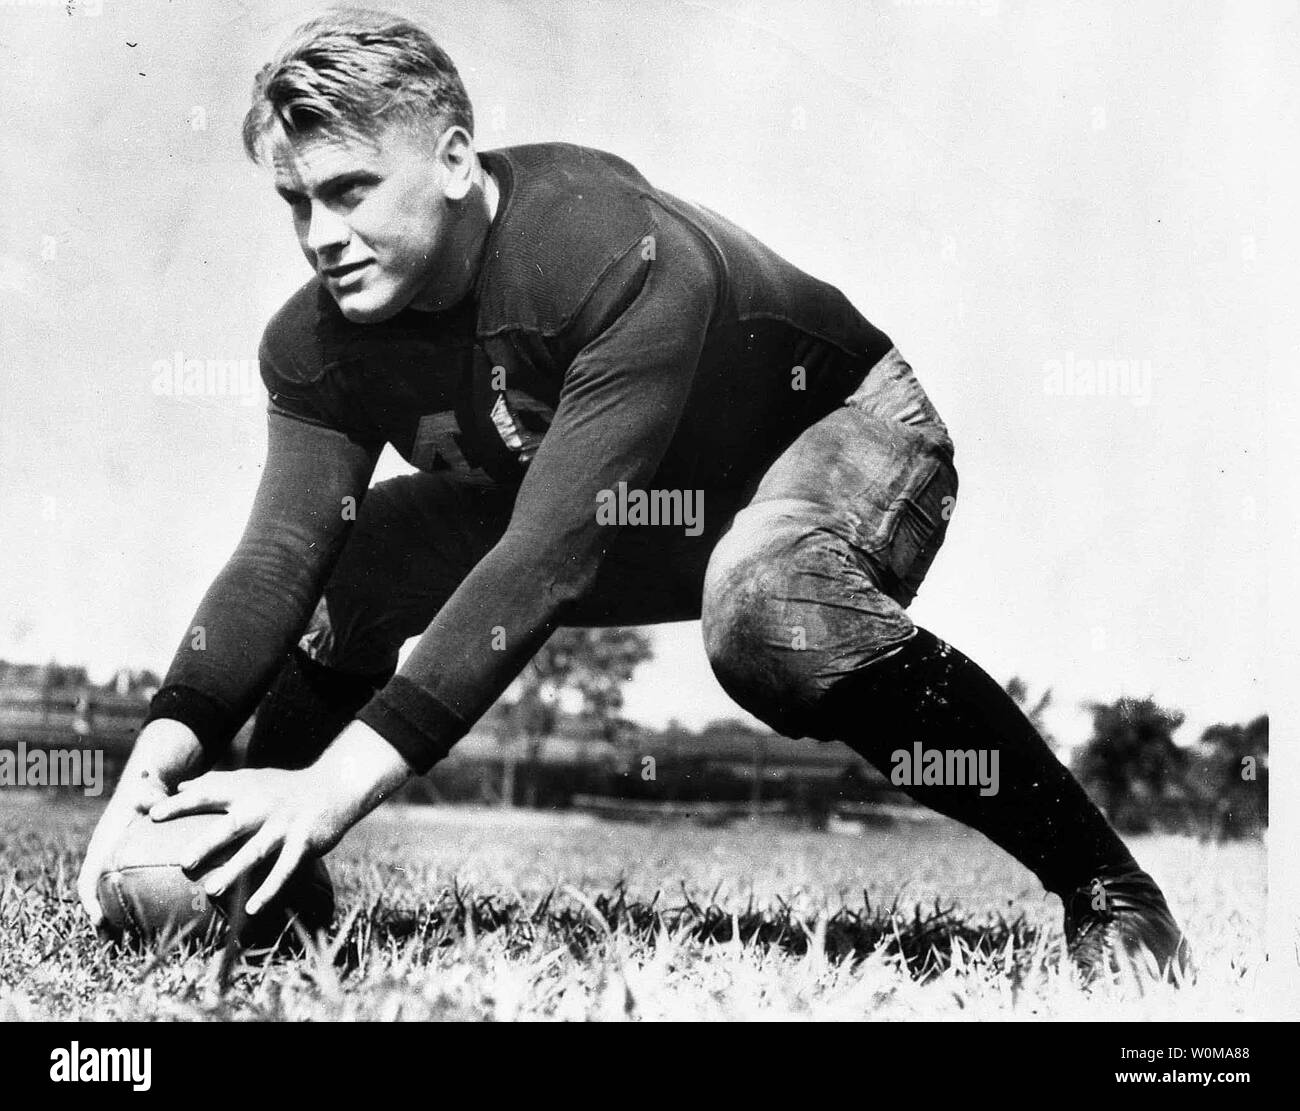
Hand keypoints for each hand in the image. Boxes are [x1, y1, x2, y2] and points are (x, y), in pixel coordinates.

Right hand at [78, 718, 205, 928]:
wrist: (146, 791)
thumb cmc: (145, 792)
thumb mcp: (146, 792)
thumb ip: (149, 798)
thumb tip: (154, 803)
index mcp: (101, 848)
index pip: (87, 879)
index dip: (89, 901)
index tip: (97, 919)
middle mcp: (104, 862)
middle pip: (97, 899)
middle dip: (101, 921)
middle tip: (111, 943)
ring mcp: (115, 868)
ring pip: (113, 901)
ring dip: (118, 922)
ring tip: (130, 944)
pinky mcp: (130, 871)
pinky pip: (132, 894)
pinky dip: (139, 910)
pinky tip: (161, 925)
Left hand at [148, 766, 352, 915]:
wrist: (334, 788)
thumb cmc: (283, 787)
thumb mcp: (252, 778)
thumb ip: (217, 783)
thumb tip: (179, 788)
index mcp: (246, 789)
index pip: (208, 794)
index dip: (180, 804)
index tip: (151, 816)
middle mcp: (263, 806)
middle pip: (232, 825)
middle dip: (209, 842)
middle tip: (184, 861)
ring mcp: (284, 825)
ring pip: (258, 850)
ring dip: (236, 870)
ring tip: (213, 889)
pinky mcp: (304, 842)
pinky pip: (285, 869)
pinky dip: (269, 889)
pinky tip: (251, 908)